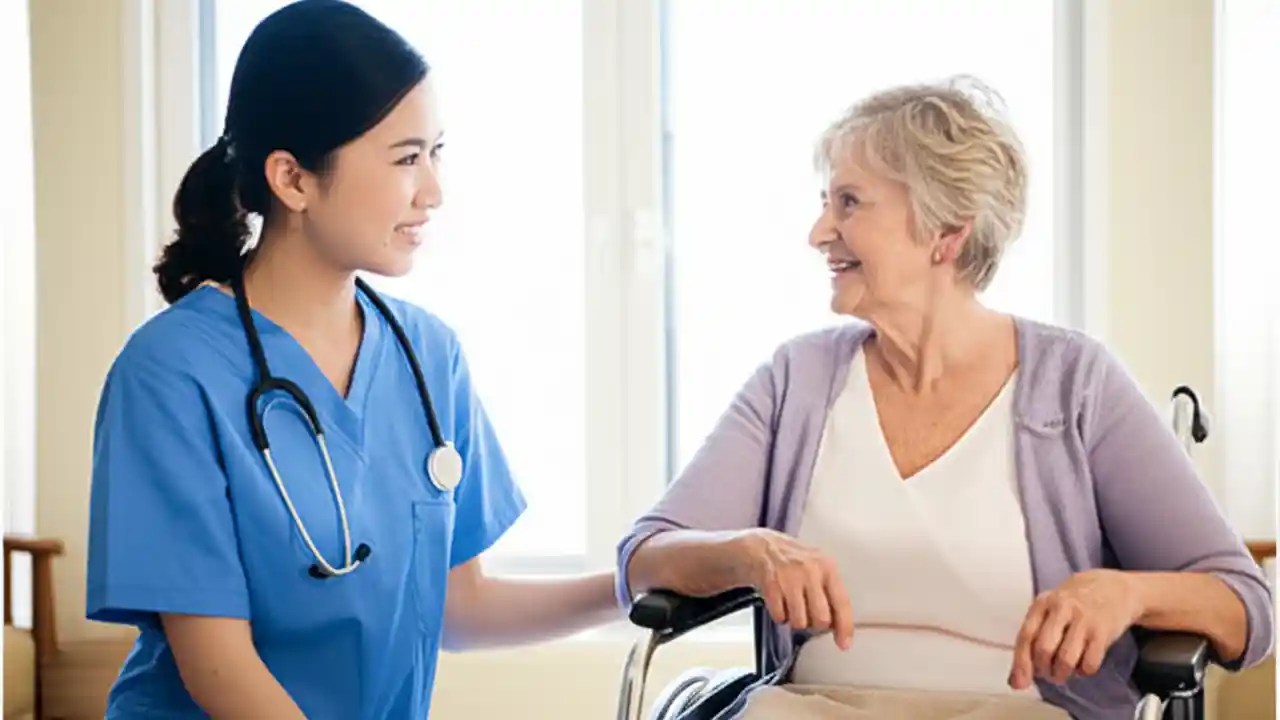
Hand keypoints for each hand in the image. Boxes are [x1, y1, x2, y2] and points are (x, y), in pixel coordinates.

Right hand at [734, 529, 853, 649]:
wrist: (762, 548)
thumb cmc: (794, 562)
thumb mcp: (818, 569)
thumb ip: (831, 594)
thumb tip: (841, 628)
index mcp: (827, 567)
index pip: (842, 603)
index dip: (844, 627)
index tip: (844, 644)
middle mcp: (810, 570)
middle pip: (821, 618)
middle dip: (815, 623)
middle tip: (808, 614)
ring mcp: (789, 577)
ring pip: (800, 621)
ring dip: (795, 620)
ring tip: (792, 606)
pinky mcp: (771, 584)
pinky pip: (780, 617)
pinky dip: (780, 616)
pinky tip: (780, 603)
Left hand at [1010, 569, 1143, 688]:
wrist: (1114, 588)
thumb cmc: (1074, 603)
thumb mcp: (1049, 609)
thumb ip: (1033, 638)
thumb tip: (1016, 679)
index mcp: (1043, 603)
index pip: (1026, 635)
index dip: (1021, 662)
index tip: (1019, 683)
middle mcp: (1062, 608)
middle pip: (1044, 648)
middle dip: (1043, 669)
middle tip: (1048, 673)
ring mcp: (1084, 619)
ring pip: (1066, 659)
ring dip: (1062, 673)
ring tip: (1063, 672)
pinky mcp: (1103, 632)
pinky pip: (1089, 663)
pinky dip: (1083, 671)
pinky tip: (1082, 663)